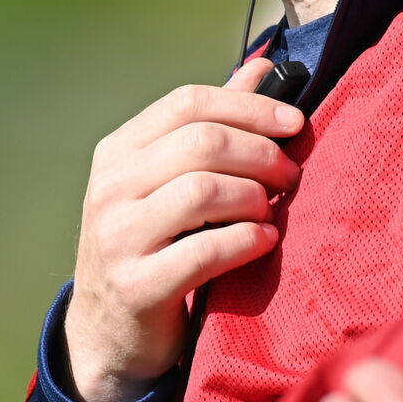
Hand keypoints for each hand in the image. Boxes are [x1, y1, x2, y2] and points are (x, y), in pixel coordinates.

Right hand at [63, 57, 303, 401]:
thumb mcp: (170, 180)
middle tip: (290, 174)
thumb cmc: (154, 242)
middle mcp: (109, 187)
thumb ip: (214, 124)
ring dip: (254, 197)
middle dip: (259, 153)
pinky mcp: (135, 286)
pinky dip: (246, 240)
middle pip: (200, 142)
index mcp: (118, 151)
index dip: (248, 105)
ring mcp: (117, 237)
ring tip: (271, 210)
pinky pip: (204, 251)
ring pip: (203, 191)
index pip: (186, 102)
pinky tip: (264, 240)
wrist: (108, 334)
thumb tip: (262, 67)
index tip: (294, 121)